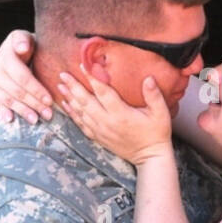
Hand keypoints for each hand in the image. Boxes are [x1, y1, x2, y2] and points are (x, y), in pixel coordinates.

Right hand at [0, 29, 52, 124]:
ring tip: (36, 120)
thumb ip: (23, 41)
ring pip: (8, 100)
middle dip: (33, 104)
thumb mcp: (25, 38)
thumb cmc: (26, 45)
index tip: (49, 100)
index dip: (36, 90)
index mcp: (6, 58)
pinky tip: (11, 120)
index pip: (22, 77)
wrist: (13, 50)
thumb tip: (22, 48)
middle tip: (48, 114)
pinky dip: (4, 113)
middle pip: (16, 92)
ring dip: (22, 111)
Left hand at [58, 68, 172, 165]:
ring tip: (60, 86)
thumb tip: (148, 78)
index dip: (92, 78)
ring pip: (80, 112)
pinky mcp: (97, 137)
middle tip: (63, 74)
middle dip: (73, 86)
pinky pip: (81, 124)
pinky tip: (66, 105)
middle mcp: (106, 122)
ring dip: (69, 98)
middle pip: (85, 101)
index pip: (103, 92)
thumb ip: (154, 95)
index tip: (84, 65)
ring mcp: (100, 131)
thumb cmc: (156, 133)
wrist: (149, 157)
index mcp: (121, 114)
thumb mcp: (161, 113)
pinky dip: (72, 114)